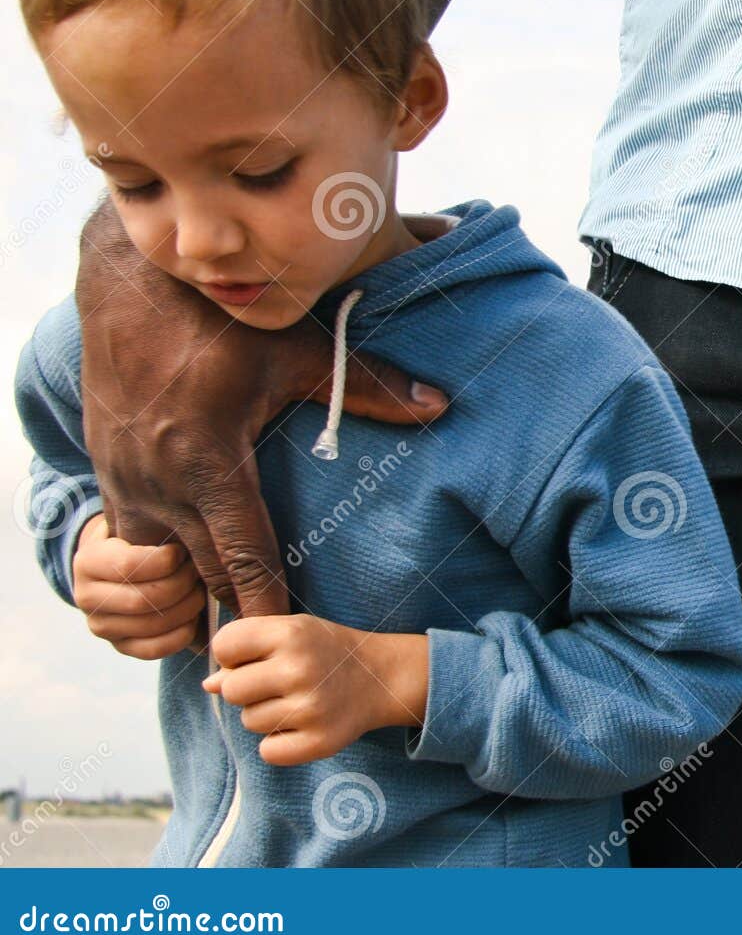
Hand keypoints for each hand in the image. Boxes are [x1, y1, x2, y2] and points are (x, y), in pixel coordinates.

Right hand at [70, 513, 206, 659]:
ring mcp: (101, 626)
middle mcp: (86, 597)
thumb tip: (199, 534)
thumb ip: (158, 529)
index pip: (129, 566)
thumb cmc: (142, 540)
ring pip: (153, 625)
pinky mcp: (120, 646)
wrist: (124, 566)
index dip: (167, 560)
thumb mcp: (141, 526)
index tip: (183, 551)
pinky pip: (154, 649)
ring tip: (201, 590)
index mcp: (88, 562)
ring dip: (188, 608)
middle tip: (200, 572)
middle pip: (145, 599)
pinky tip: (194, 617)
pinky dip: (182, 634)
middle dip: (184, 585)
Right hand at [75, 200, 449, 617]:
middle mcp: (159, 486)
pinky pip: (131, 543)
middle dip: (238, 608)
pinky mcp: (108, 476)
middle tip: (275, 643)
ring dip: (193, 589)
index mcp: (208, 463)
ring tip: (233, 615)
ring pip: (161, 568)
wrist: (127, 291)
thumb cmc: (219, 322)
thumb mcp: (297, 352)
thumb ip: (368, 386)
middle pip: (205, 575)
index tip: (290, 642)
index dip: (269, 608)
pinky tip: (189, 569)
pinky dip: (161, 562)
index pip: (244, 560)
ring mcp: (125, 485)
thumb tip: (439, 404)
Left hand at [203, 614, 428, 766]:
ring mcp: (310, 708)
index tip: (256, 657)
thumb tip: (210, 686)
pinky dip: (279, 743)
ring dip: (266, 715)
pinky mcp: (319, 742)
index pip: (224, 646)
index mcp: (291, 634)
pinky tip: (302, 725)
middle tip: (280, 683)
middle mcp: (300, 669)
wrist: (382, 676)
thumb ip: (248, 648)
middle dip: (248, 689)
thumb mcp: (292, 631)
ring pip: (249, 722)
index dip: (233, 655)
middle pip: (231, 690)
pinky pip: (268, 751)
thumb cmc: (326, 650)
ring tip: (297, 700)